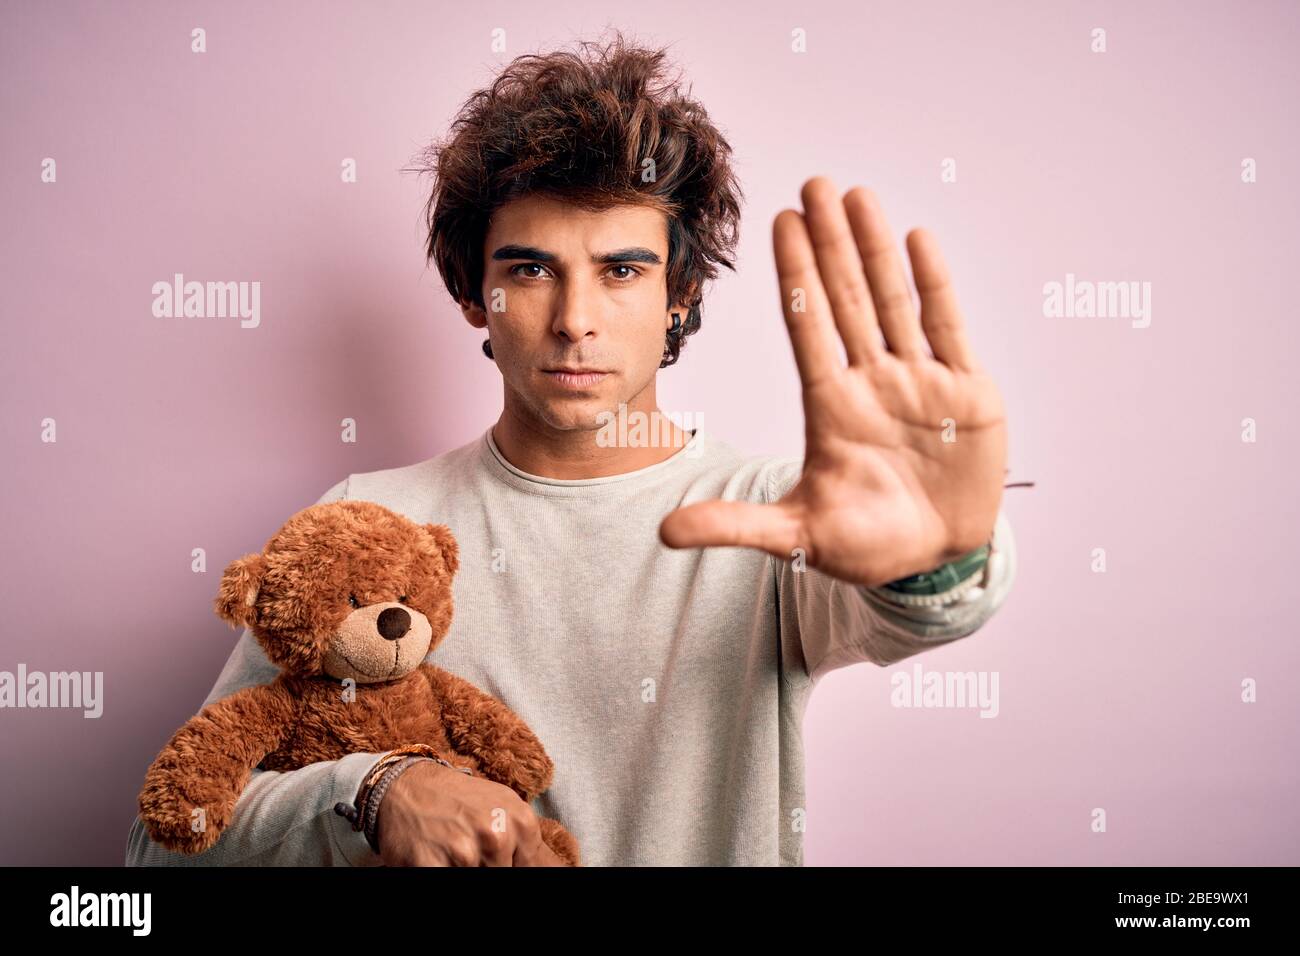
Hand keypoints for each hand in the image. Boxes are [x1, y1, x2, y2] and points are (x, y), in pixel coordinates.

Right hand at [373, 760, 566, 866]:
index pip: (535, 869)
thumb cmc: (458, 799)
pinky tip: (440, 859)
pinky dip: (444, 871)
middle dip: (489, 868)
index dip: (519, 869)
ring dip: (465, 870)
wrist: (407, 785)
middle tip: (471, 850)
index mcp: (521, 822)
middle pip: (505, 876)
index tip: (505, 861)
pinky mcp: (433, 867)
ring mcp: (465, 853)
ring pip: (477, 880)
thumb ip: (528, 842)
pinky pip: (449, 880)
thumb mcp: (503, 808)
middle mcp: (497, 836)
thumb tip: (558, 869)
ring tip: (454, 851)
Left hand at [659, 176, 1006, 585]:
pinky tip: (917, 238)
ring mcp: (919, 382)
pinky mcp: (967, 393)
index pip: (807, 327)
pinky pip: (948, 328)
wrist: (936, 560)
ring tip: (857, 196)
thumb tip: (664, 532)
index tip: (780, 222)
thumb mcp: (797, 535)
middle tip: (813, 184)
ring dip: (876, 250)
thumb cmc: (866, 545)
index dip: (795, 275)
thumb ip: (735, 525)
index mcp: (830, 408)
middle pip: (846, 300)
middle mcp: (871, 383)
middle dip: (829, 243)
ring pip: (894, 301)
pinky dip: (934, 285)